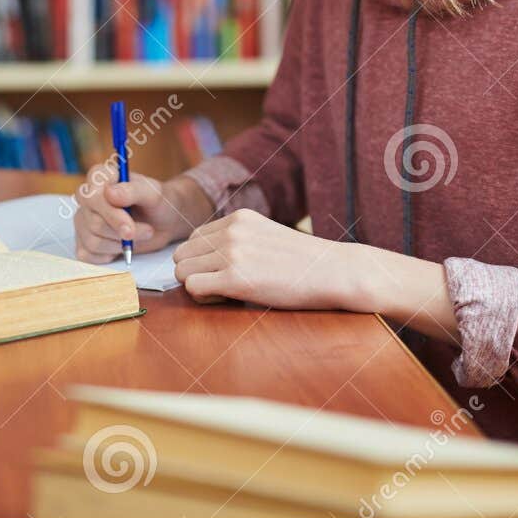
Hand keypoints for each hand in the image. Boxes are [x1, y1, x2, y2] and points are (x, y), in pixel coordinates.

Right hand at [73, 167, 205, 263]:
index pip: (91, 196)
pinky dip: (110, 255)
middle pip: (94, 222)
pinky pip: (88, 255)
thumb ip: (132, 190)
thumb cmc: (156, 202)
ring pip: (93, 241)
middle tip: (147, 231)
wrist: (162, 221)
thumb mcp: (152, 193)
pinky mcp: (84, 241)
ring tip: (140, 235)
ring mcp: (83, 220)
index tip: (129, 225)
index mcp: (99, 178)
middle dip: (122, 232)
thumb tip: (109, 194)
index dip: (109, 213)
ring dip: (120, 244)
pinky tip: (123, 246)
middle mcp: (87, 199)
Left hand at [172, 209, 358, 307]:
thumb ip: (238, 240)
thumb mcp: (266, 236)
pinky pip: (192, 287)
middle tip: (221, 286)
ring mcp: (232, 253)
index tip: (223, 272)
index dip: (203, 260)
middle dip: (195, 273)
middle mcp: (231, 231)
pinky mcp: (235, 278)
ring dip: (198, 286)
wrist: (335, 272)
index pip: (195, 238)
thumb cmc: (304, 262)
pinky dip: (203, 297)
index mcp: (239, 218)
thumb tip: (205, 259)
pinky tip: (227, 299)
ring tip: (225, 293)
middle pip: (182, 254)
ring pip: (182, 271)